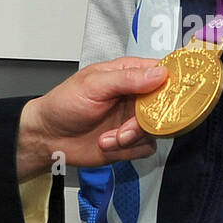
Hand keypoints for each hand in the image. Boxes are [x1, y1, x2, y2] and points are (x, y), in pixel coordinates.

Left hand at [16, 57, 167, 177]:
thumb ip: (127, 79)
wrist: (48, 137)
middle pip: (163, 106)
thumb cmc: (64, 104)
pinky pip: (146, 148)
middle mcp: (134, 96)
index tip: (174, 96)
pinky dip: (128, 150)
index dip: (172, 82)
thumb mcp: (93, 85)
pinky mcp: (131, 141)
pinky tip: (107, 144)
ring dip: (132, 138)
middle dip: (145, 121)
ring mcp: (133, 119)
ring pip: (156, 130)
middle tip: (125, 129)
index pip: (161, 72)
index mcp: (127, 74)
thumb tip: (159, 73)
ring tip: (108, 138)